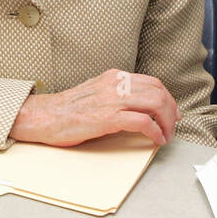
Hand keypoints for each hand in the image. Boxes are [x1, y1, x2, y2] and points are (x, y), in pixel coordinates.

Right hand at [9, 69, 181, 147]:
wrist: (43, 116)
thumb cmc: (66, 109)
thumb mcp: (95, 92)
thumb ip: (115, 94)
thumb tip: (137, 106)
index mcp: (114, 77)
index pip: (153, 82)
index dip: (168, 98)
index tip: (173, 112)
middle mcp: (116, 84)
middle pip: (158, 91)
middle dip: (172, 111)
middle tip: (173, 126)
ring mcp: (112, 99)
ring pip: (155, 103)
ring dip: (167, 122)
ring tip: (166, 135)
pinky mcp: (108, 117)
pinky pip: (143, 122)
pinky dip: (155, 132)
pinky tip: (155, 140)